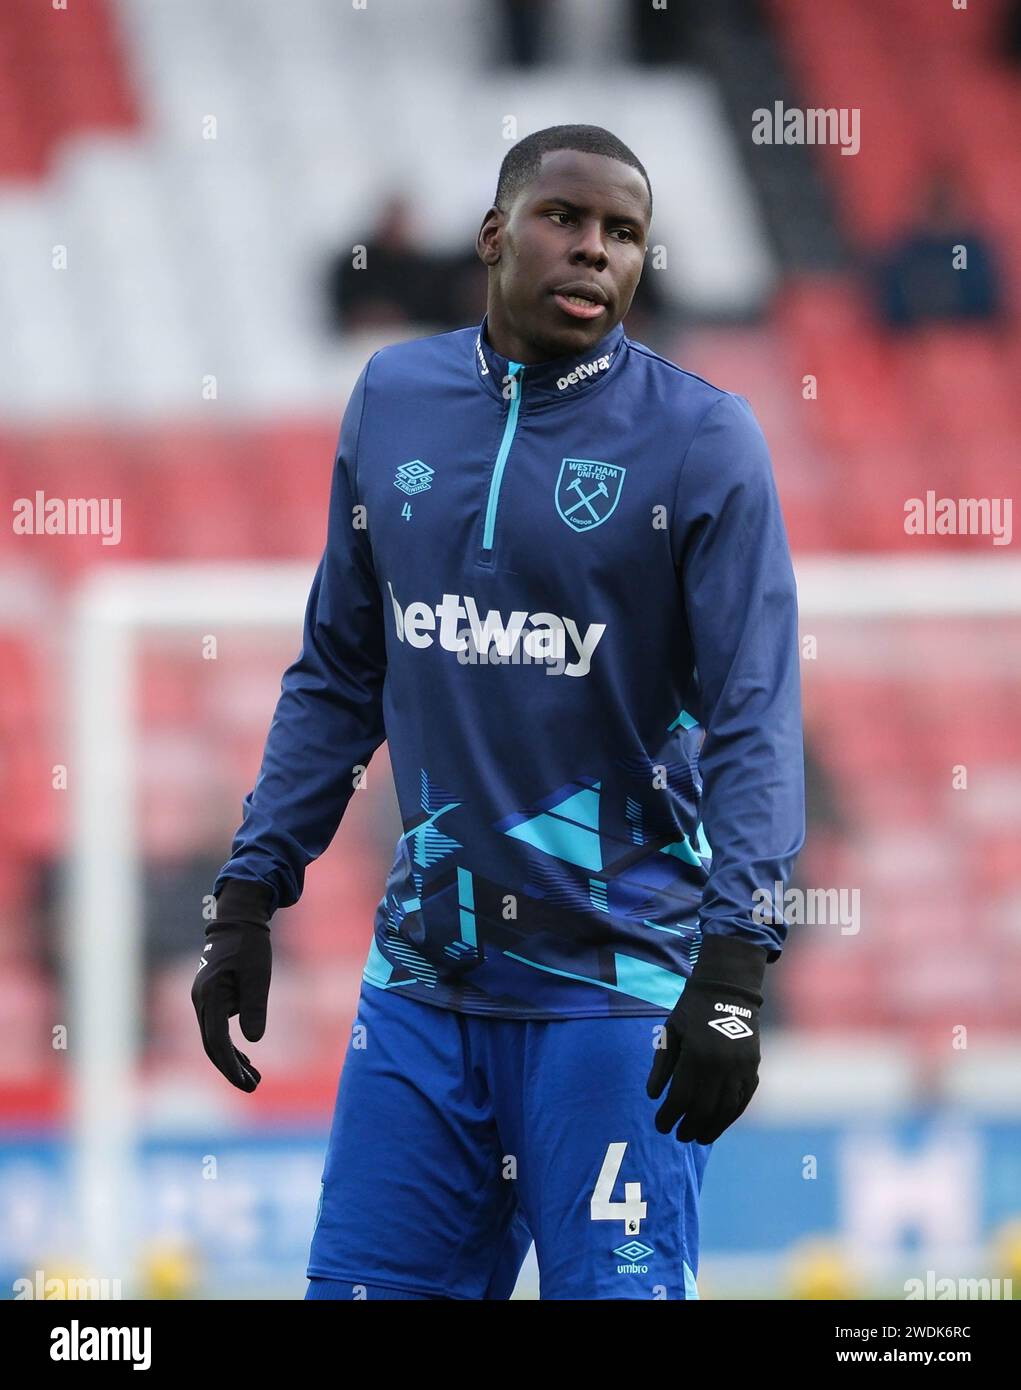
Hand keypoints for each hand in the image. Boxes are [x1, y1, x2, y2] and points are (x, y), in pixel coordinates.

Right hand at [192, 879, 273, 1091]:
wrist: (238, 921)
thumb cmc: (250, 945)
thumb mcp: (258, 975)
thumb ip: (254, 1007)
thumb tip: (252, 1041)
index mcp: (210, 996)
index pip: (216, 1041)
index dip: (230, 1065)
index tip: (246, 1082)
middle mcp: (201, 1001)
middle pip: (212, 1045)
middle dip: (231, 1069)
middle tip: (253, 1087)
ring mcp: (203, 1001)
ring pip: (214, 1039)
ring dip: (232, 1060)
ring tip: (254, 1079)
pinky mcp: (211, 999)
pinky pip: (217, 1029)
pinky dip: (231, 1045)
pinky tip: (246, 1059)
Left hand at [646, 933, 765, 1143]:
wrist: (728, 989)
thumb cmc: (692, 1009)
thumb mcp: (670, 1032)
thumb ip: (662, 1065)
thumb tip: (653, 1096)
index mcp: (696, 1056)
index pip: (680, 1098)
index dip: (668, 1116)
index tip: (660, 1126)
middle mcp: (721, 1066)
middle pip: (703, 1109)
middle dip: (689, 1127)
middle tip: (679, 1136)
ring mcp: (740, 1068)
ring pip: (726, 1110)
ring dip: (711, 1128)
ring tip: (699, 1138)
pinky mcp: (753, 1068)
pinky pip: (743, 1100)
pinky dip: (731, 1116)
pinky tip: (719, 1123)